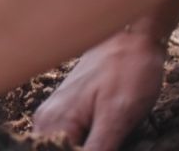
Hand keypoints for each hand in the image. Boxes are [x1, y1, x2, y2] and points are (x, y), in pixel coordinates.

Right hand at [33, 29, 166, 149]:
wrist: (132, 39)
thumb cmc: (128, 71)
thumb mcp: (118, 117)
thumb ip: (98, 150)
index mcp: (54, 122)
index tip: (109, 142)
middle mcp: (46, 120)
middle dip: (90, 149)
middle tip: (115, 137)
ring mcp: (55, 115)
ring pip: (69, 148)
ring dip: (91, 148)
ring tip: (116, 133)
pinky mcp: (67, 112)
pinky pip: (74, 139)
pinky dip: (92, 142)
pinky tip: (112, 132)